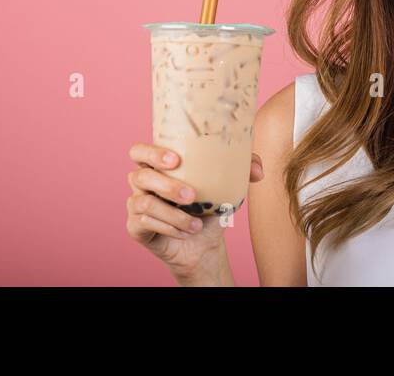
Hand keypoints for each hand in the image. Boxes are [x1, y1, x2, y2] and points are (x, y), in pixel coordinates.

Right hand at [125, 143, 263, 282]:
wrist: (203, 243)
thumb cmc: (210, 206)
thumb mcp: (227, 186)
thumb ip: (242, 171)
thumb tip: (258, 170)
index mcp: (157, 165)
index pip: (140, 151)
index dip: (152, 153)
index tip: (176, 160)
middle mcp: (142, 182)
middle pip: (139, 176)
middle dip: (166, 185)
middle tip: (191, 195)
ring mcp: (135, 204)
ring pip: (144, 204)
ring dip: (172, 214)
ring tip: (195, 223)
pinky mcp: (134, 227)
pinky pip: (144, 224)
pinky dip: (169, 228)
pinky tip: (186, 231)